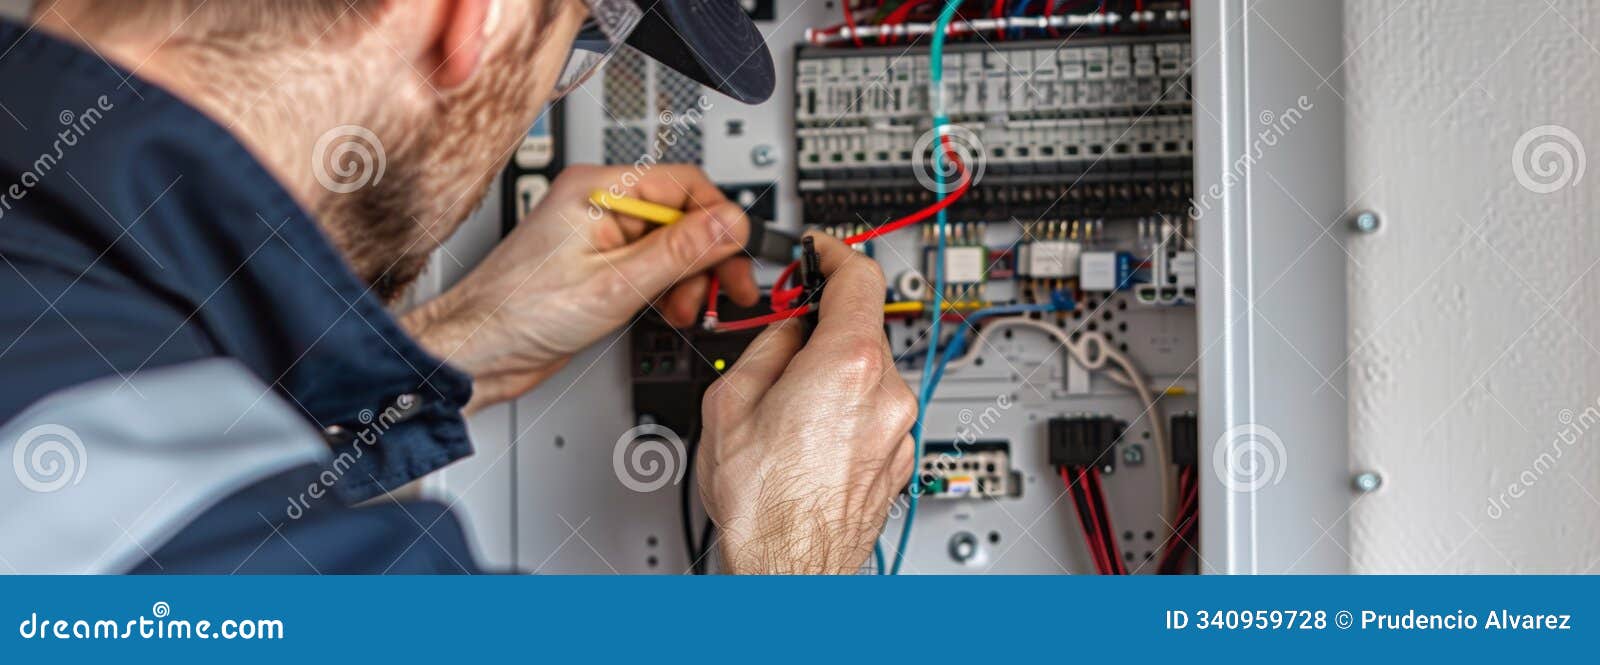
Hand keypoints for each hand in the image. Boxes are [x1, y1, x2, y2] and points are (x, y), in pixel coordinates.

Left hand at [404, 165, 759, 411]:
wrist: (479, 351)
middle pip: (683, 216)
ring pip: (672, 244)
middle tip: (730, 289)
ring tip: (688, 310)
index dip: (719, 219)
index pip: (683, 184)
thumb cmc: (520, 313)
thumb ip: (678, 252)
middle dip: (708, 255)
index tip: (737, 254)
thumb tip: (728, 222)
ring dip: (690, 278)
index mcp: (598, 189)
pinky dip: (669, 288)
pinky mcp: (600, 263)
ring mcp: (601, 235)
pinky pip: (653, 265)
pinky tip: (669, 310)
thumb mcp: (615, 284)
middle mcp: (601, 205)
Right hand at [696, 233, 917, 573]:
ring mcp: (899, 428)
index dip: (835, 254)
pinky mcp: (899, 459)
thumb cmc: (762, 501)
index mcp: (849, 362)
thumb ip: (767, 345)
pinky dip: (847, 410)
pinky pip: (875, 412)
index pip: (860, 277)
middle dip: (823, 327)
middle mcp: (887, 391)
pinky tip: (807, 438)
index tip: (820, 251)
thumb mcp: (730, 400)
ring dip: (833, 374)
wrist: (789, 568)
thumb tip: (785, 329)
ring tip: (785, 410)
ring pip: (869, 373)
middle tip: (782, 344)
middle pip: (863, 327)